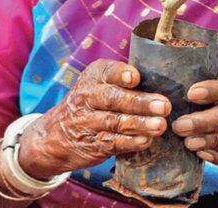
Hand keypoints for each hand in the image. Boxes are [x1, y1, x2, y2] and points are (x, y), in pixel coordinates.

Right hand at [17, 59, 170, 178]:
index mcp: (92, 77)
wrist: (54, 134)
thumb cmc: (89, 103)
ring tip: (160, 125)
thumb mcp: (97, 84)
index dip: (121, 74)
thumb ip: (122, 81)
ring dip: (140, 124)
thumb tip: (163, 80)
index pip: (107, 72)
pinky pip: (112, 142)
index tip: (135, 77)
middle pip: (114, 98)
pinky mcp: (91, 144)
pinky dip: (130, 142)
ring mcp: (87, 122)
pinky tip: (146, 141)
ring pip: (115, 122)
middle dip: (140, 102)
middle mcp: (87, 96)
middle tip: (164, 105)